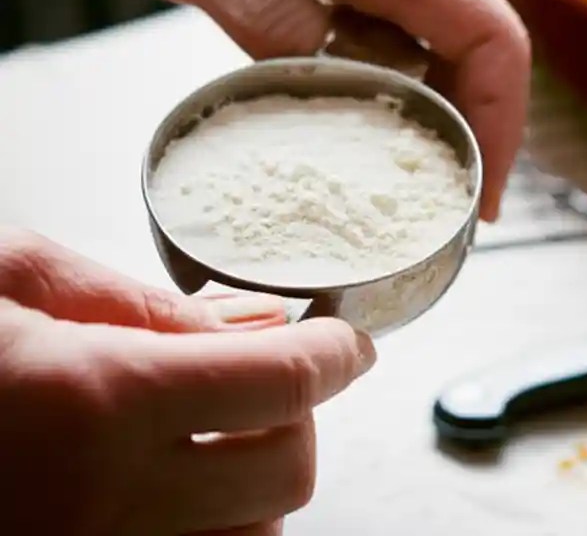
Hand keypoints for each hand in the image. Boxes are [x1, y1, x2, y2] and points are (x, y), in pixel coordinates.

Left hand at [0, 0, 529, 220]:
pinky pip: (397, 50)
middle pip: (480, 50)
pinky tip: (372, 146)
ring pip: (445, 54)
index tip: (485, 193)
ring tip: (420, 197)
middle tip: (457, 215)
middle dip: (482, 135)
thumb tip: (339, 94)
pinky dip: (400, 104)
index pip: (486, 30)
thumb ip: (276, 20)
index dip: (502, 118)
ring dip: (446, 124)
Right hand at [0, 229, 375, 534]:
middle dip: (299, 415)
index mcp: (94, 401)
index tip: (348, 343)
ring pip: (253, 534)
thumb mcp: (9, 280)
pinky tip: (179, 482)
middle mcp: (103, 500)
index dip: (335, 355)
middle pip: (287, 473)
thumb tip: (255, 324)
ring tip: (214, 431)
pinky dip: (215, 523)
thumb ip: (135, 299)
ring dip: (259, 481)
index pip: (281, 385)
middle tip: (267, 376)